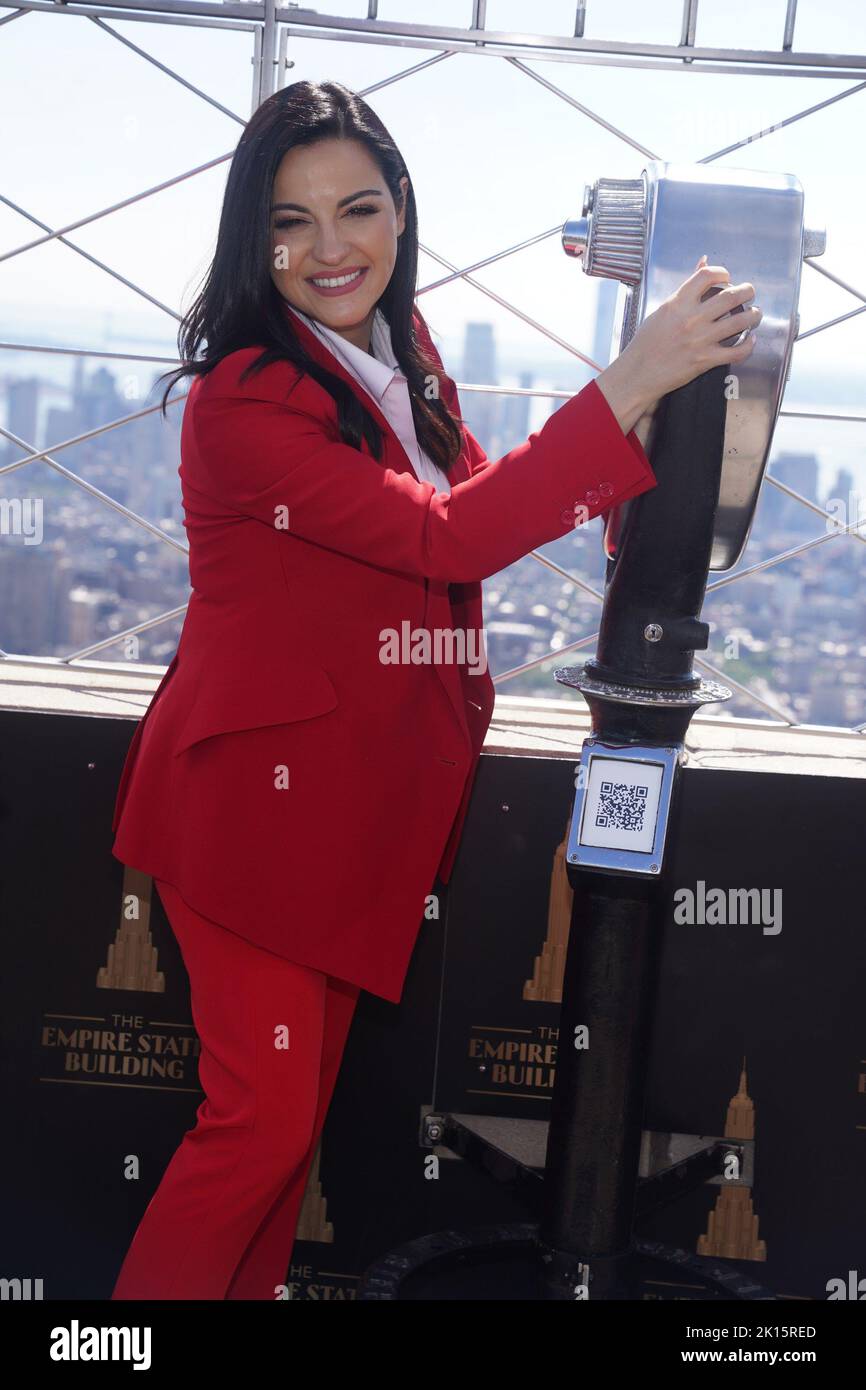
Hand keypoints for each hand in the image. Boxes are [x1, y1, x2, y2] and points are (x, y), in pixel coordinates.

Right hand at [595, 255, 762, 433]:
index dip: (723, 272)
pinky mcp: (705, 361)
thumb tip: (703, 263)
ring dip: (753, 315)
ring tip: (754, 314)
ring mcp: (700, 340)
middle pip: (731, 296)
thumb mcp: (663, 309)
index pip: (707, 275)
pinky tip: (750, 340)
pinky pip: (736, 351)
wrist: (638, 374)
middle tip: (750, 293)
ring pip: (739, 322)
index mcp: (678, 303)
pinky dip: (748, 345)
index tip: (727, 278)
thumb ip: (686, 288)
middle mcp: (691, 319)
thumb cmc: (646, 342)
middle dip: (747, 291)